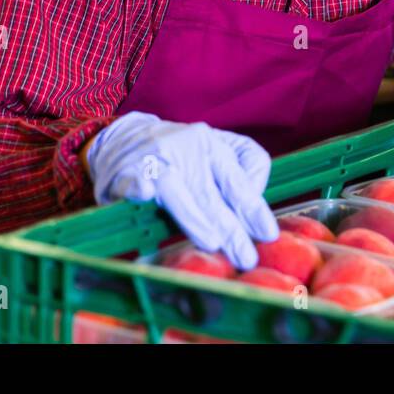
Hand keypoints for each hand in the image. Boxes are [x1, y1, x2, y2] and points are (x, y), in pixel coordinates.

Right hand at [86, 111, 277, 268]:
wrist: (127, 136)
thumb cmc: (182, 151)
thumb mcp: (218, 149)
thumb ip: (245, 169)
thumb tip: (256, 198)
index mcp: (212, 145)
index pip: (238, 179)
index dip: (253, 208)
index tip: (267, 234)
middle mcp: (186, 149)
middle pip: (211, 193)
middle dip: (230, 227)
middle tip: (245, 256)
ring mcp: (155, 160)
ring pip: (176, 189)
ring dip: (193, 217)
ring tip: (212, 242)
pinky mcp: (127, 172)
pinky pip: (134, 184)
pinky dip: (140, 190)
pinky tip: (148, 198)